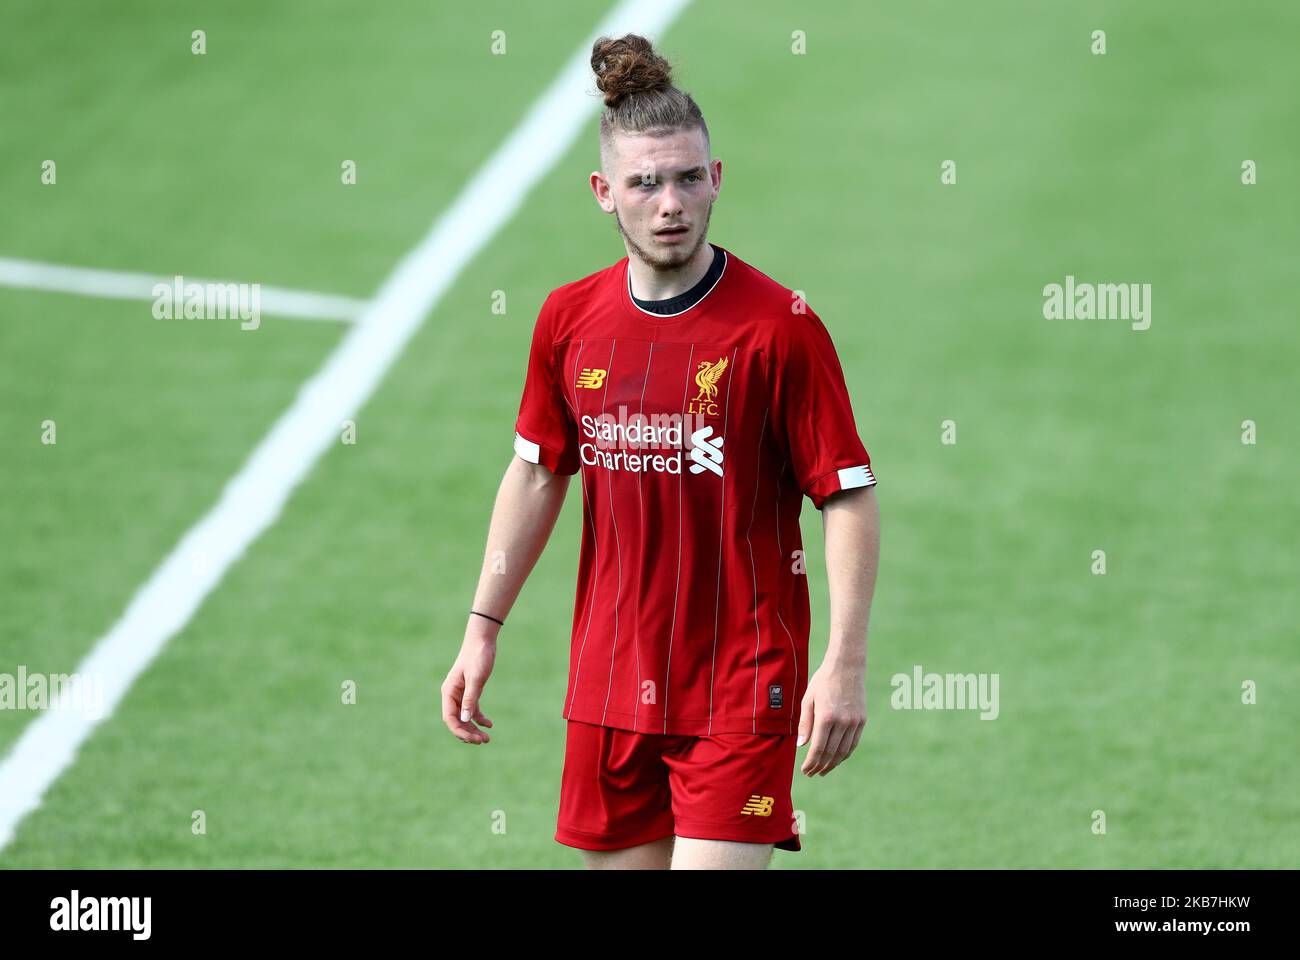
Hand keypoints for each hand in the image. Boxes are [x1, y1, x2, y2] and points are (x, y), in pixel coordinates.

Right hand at [441, 623, 497, 743]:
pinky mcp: (471, 691)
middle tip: (483, 741)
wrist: (482, 641)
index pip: (450, 718)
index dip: (459, 731)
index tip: (472, 739)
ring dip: (473, 728)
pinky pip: (473, 710)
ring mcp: (461, 694)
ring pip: (465, 718)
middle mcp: (453, 695)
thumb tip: (465, 719)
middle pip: (457, 721)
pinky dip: (480, 718)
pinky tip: (489, 724)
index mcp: (449, 692)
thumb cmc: (478, 657)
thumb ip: (470, 698)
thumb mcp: (476, 678)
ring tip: (486, 738)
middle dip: (468, 733)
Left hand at [796, 661, 865, 775]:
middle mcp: (842, 722)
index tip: (805, 771)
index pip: (818, 749)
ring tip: (823, 770)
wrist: (847, 667)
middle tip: (812, 773)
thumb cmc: (823, 681)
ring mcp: (854, 722)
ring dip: (833, 764)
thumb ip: (805, 723)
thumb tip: (802, 745)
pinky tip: (837, 758)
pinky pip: (853, 743)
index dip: (811, 763)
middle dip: (820, 766)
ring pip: (843, 751)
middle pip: (831, 753)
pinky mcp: (862, 720)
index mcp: (826, 717)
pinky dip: (844, 754)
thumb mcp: (808, 699)